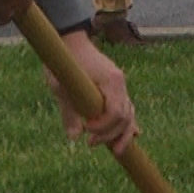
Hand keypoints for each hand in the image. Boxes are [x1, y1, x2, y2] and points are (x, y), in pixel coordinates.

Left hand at [47, 28, 138, 154]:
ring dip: (121, 134)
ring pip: (129, 115)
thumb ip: (69, 112)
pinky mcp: (116, 89)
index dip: (104, 127)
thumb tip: (74, 137)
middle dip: (111, 134)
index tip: (87, 130)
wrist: (70, 42)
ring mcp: (121, 86)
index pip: (116, 112)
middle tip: (90, 144)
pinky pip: (127, 109)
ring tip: (114, 150)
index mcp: (111, 81)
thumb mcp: (61, 87)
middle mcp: (121, 84)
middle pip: (126, 117)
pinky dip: (128, 124)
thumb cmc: (64, 62)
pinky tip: (132, 136)